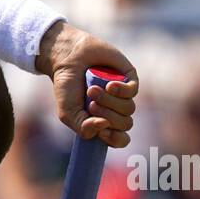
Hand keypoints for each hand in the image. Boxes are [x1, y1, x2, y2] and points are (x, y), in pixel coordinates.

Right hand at [36, 21, 138, 147]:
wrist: (68, 59)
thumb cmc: (67, 87)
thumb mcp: (68, 113)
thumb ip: (83, 127)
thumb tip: (105, 126)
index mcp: (102, 122)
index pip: (120, 139)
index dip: (114, 139)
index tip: (102, 133)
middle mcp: (115, 110)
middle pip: (125, 124)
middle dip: (107, 116)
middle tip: (91, 104)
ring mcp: (123, 95)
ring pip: (128, 109)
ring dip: (109, 101)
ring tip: (92, 90)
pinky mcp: (129, 78)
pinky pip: (132, 91)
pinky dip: (120, 90)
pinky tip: (108, 84)